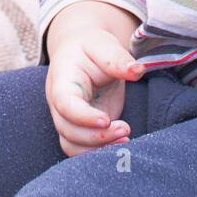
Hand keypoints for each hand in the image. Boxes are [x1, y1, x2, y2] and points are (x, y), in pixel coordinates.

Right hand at [45, 17, 144, 156]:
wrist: (84, 52)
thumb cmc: (92, 47)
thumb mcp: (103, 44)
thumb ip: (117, 58)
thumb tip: (137, 71)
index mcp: (62, 80)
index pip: (65, 104)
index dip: (83, 116)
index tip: (106, 120)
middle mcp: (59, 103)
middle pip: (68, 130)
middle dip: (96, 137)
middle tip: (126, 130)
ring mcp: (69, 118)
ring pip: (72, 144)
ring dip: (97, 149)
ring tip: (125, 141)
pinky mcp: (82, 127)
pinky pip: (81, 148)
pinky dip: (98, 151)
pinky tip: (120, 144)